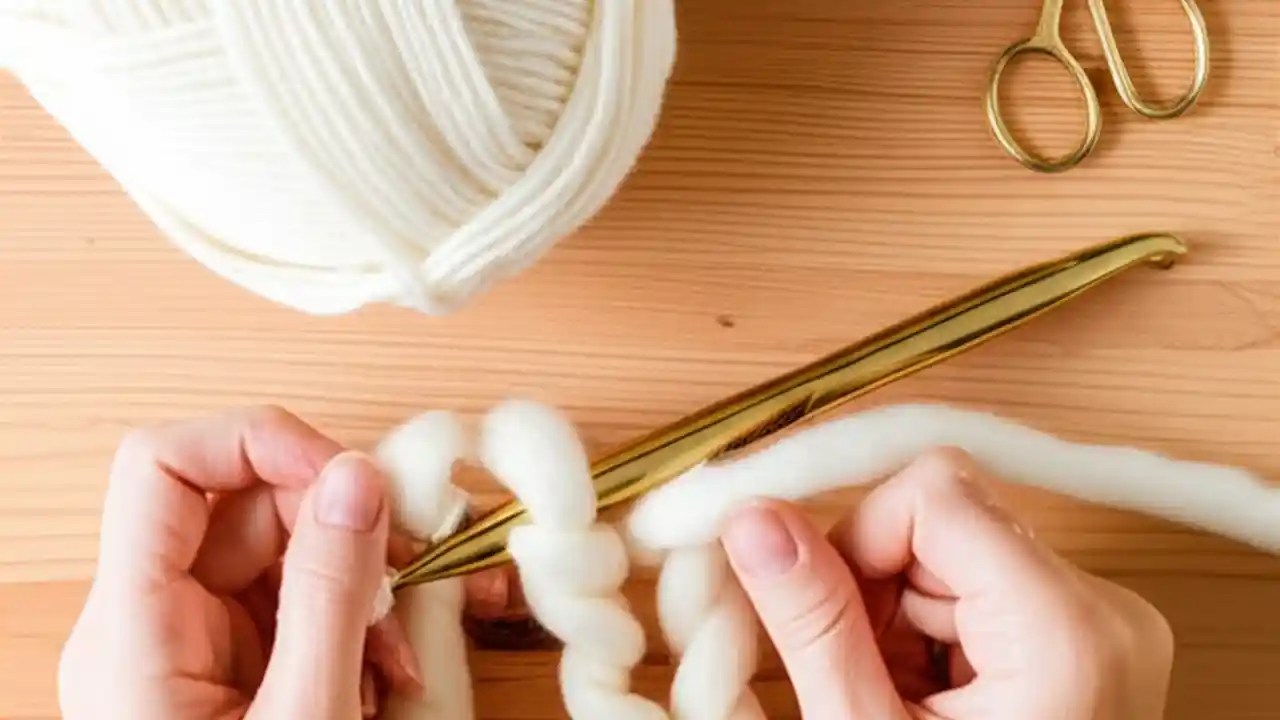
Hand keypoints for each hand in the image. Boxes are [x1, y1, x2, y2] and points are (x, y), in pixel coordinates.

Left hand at [58, 406, 507, 719]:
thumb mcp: (306, 719)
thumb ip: (332, 593)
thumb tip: (357, 478)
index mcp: (134, 630)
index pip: (163, 465)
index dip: (256, 443)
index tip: (346, 477)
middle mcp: (148, 623)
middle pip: (239, 507)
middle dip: (336, 527)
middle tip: (408, 572)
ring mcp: (186, 647)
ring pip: (275, 555)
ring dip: (355, 587)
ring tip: (396, 658)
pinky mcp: (224, 672)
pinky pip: (288, 608)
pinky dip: (346, 628)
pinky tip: (378, 679)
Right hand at [721, 448, 1174, 719]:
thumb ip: (811, 622)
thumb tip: (755, 522)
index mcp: (1065, 632)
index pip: (935, 490)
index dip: (858, 534)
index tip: (819, 595)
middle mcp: (1103, 612)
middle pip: (945, 515)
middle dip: (875, 583)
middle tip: (860, 670)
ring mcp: (1101, 625)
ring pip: (954, 549)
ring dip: (897, 612)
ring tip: (896, 698)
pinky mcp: (1085, 637)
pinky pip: (980, 585)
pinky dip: (930, 632)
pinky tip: (925, 697)